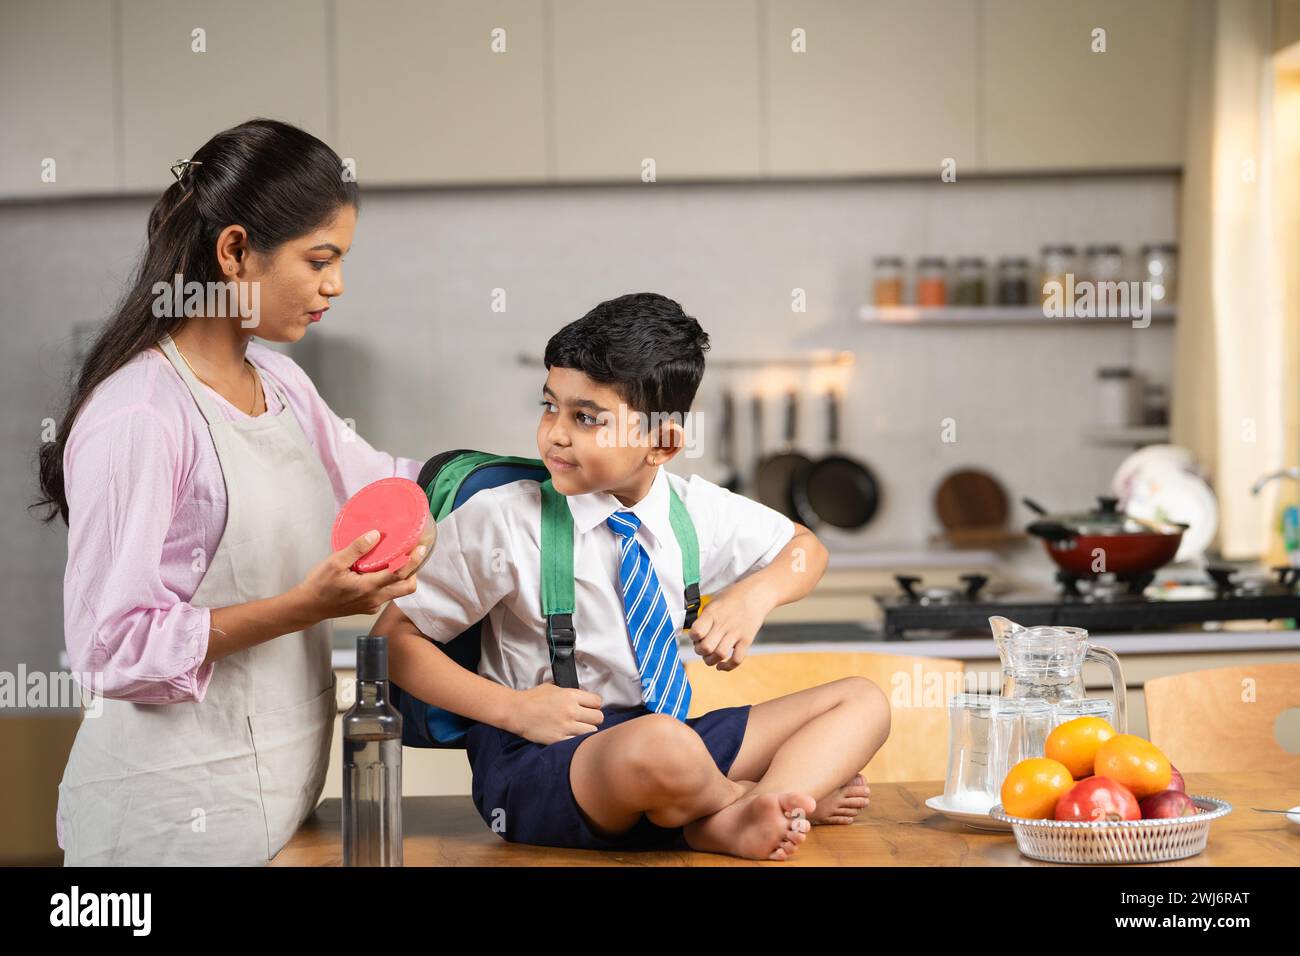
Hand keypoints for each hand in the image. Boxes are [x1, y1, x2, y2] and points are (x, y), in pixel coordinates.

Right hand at [294, 530, 426, 618]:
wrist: (308, 606)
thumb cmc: (319, 584)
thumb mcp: (335, 562)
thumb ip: (357, 549)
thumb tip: (376, 535)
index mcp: (368, 587)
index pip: (398, 574)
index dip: (413, 561)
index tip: (421, 547)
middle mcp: (375, 598)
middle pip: (406, 587)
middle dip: (414, 571)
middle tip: (413, 554)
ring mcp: (372, 605)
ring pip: (397, 592)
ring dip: (402, 577)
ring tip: (398, 559)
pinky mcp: (368, 607)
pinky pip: (385, 595)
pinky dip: (389, 583)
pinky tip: (380, 571)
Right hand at [511, 683, 603, 744]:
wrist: (517, 711)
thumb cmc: (532, 698)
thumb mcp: (553, 687)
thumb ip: (569, 692)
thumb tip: (581, 697)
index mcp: (571, 695)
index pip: (597, 701)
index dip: (595, 704)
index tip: (590, 707)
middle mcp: (571, 711)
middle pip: (599, 717)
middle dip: (594, 718)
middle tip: (586, 719)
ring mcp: (566, 726)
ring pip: (592, 731)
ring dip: (587, 730)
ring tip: (579, 728)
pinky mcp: (559, 739)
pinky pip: (578, 742)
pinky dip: (577, 740)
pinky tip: (571, 736)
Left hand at [687, 584, 771, 670]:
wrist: (756, 593)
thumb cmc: (732, 598)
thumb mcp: (713, 602)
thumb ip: (704, 619)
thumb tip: (695, 637)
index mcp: (712, 613)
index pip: (696, 632)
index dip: (693, 638)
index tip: (696, 636)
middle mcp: (723, 623)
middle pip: (706, 647)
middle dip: (700, 651)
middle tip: (702, 648)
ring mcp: (736, 632)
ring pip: (719, 655)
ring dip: (710, 661)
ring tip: (710, 657)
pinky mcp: (747, 639)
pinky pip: (737, 659)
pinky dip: (727, 666)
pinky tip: (721, 665)